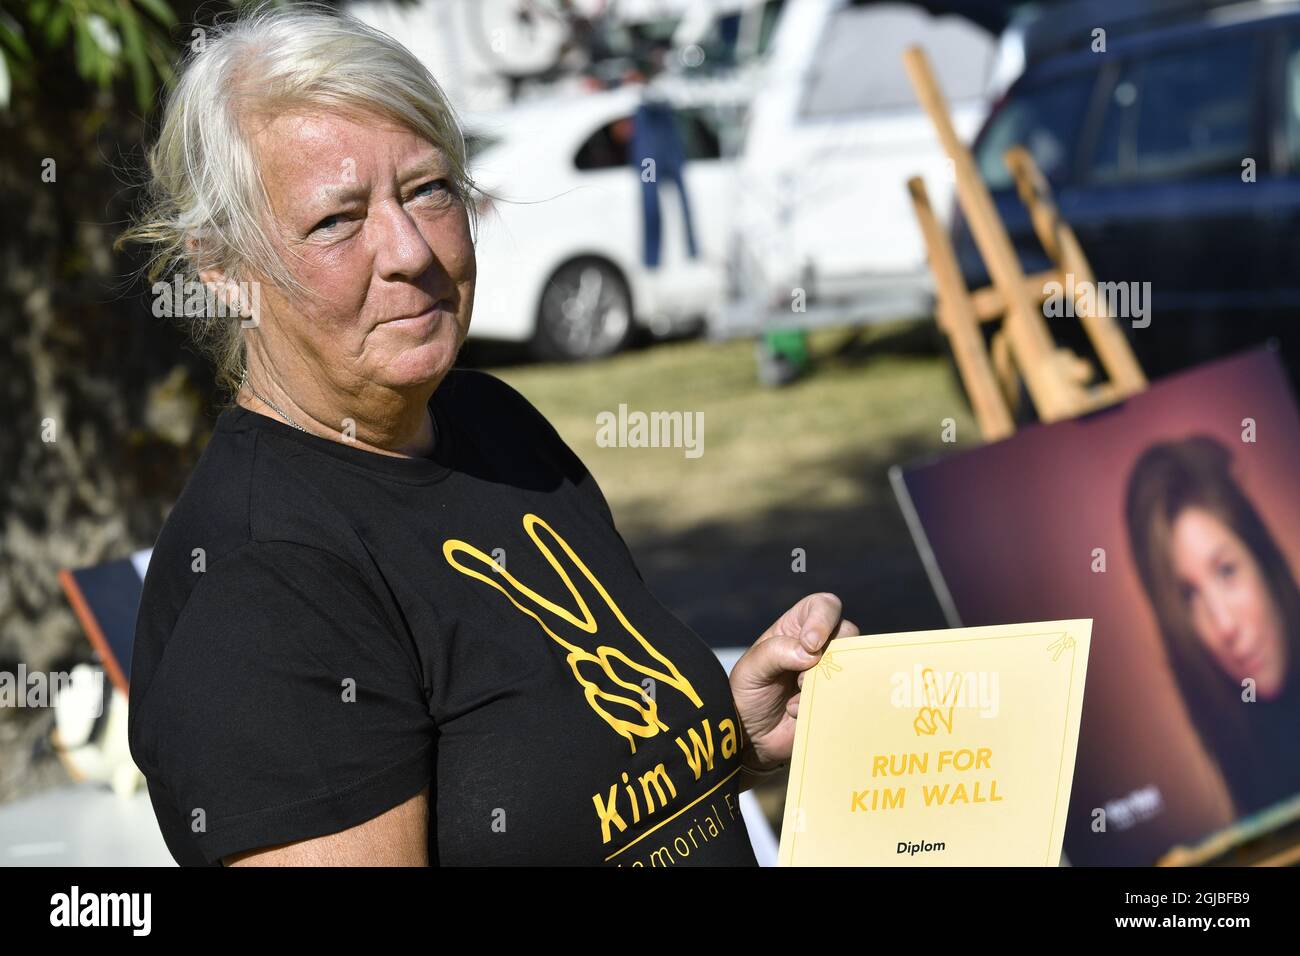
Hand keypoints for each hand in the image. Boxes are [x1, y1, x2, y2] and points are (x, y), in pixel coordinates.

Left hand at [729, 593, 858, 771]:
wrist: (751, 736)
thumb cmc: (747, 694)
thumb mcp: (751, 669)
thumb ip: (775, 653)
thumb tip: (810, 652)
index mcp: (796, 629)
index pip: (823, 606)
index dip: (823, 619)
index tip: (810, 643)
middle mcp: (820, 647)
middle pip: (848, 633)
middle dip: (829, 655)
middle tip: (802, 677)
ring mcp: (831, 673)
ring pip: (854, 665)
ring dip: (827, 682)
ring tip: (798, 696)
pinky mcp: (838, 699)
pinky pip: (850, 696)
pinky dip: (824, 704)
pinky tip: (798, 713)